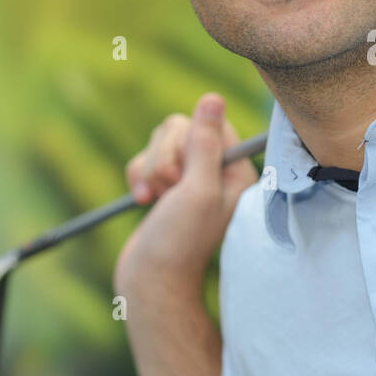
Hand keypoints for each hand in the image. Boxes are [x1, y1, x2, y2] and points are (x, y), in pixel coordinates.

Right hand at [114, 93, 256, 295]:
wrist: (150, 279)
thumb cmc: (180, 240)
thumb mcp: (198, 189)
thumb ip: (205, 143)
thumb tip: (214, 96)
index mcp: (236, 170)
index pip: (212, 124)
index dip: (189, 142)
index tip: (185, 174)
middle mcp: (215, 171)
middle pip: (181, 128)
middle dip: (165, 158)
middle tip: (169, 190)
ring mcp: (189, 178)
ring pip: (160, 143)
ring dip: (150, 169)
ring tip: (155, 198)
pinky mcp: (165, 185)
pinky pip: (145, 159)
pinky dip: (138, 177)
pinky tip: (144, 201)